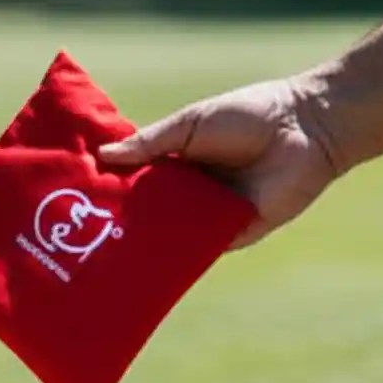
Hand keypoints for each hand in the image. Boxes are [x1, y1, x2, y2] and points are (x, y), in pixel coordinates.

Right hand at [98, 76, 339, 249]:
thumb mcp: (190, 124)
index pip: (138, 184)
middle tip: (83, 239)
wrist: (303, 128)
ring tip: (106, 259)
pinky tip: (150, 267)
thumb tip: (104, 155)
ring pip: (172, 237)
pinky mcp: (234, 235)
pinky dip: (179, 257)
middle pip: (150, 215)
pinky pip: (201, 251)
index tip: (79, 202)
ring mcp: (211, 217)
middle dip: (123, 225)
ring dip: (146, 246)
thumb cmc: (249, 115)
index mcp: (179, 163)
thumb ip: (151, 143)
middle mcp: (192, 194)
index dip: (113, 192)